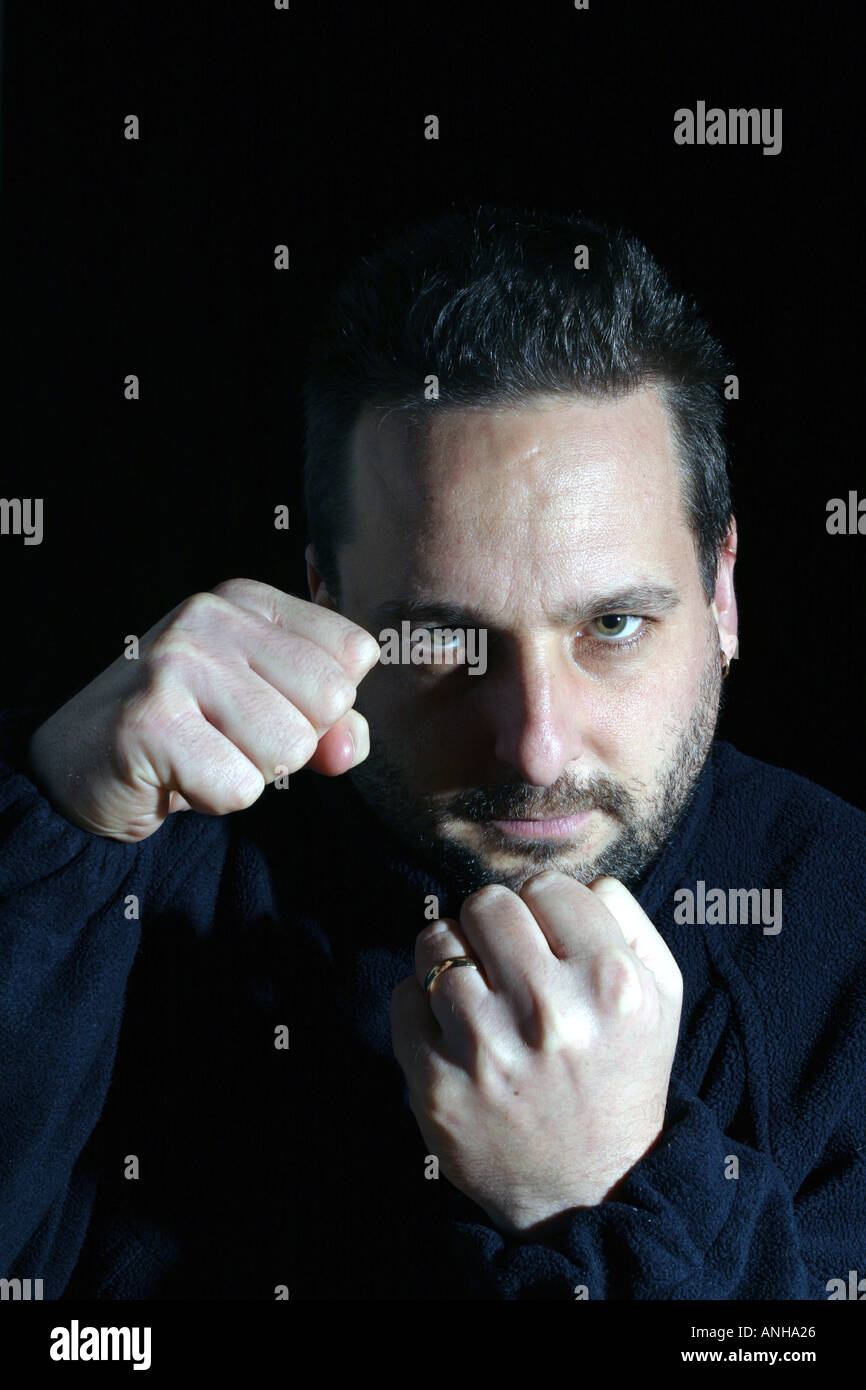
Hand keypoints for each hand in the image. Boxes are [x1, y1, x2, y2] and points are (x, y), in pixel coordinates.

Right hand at [28, 578, 379, 840]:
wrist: (81, 765)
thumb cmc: (189, 734)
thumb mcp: (270, 713)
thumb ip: (331, 724)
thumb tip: (348, 747)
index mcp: (247, 601)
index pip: (354, 651)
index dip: (326, 705)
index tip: (267, 709)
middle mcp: (210, 616)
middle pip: (331, 699)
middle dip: (294, 742)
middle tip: (231, 740)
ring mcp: (176, 663)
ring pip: (291, 746)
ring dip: (253, 773)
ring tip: (204, 756)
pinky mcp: (149, 721)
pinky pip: (239, 786)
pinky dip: (216, 799)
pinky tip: (178, 776)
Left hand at [391, 870, 682, 1233]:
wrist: (590, 1189)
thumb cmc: (622, 1075)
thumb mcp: (661, 997)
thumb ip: (627, 920)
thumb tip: (576, 879)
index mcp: (611, 984)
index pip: (547, 887)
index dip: (542, 906)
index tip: (543, 936)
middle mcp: (550, 1014)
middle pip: (487, 903)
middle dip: (492, 922)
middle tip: (502, 955)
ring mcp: (487, 1051)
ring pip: (436, 941)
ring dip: (452, 956)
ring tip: (474, 986)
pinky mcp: (437, 1086)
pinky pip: (404, 995)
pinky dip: (421, 1001)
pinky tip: (451, 1026)